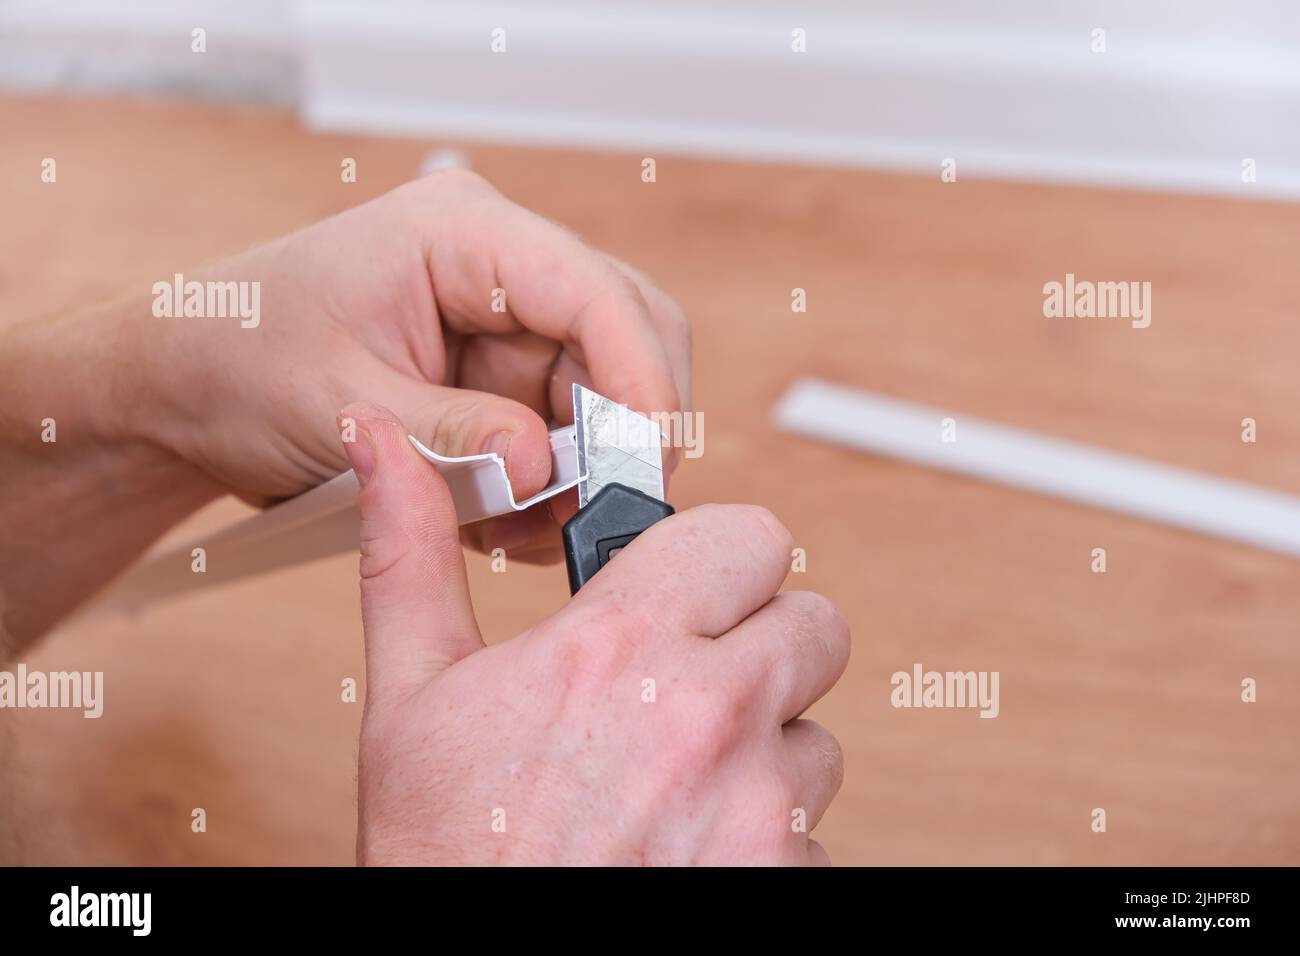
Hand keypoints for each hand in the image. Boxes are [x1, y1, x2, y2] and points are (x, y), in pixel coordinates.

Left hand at [111, 168, 690, 560]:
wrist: (187, 385)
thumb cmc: (237, 362)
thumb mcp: (338, 404)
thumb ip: (449, 435)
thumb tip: (545, 468)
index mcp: (460, 232)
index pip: (593, 291)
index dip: (639, 376)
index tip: (646, 465)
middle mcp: (500, 262)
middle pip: (624, 333)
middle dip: (619, 429)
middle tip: (597, 513)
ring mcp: (505, 315)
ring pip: (601, 392)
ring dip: (579, 469)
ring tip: (517, 528)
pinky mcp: (500, 366)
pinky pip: (561, 426)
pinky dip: (550, 483)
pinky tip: (502, 519)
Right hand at [345, 404, 848, 865]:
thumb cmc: (442, 856)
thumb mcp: (411, 699)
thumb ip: (412, 556)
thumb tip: (387, 449)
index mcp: (618, 648)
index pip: (751, 534)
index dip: (720, 558)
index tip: (690, 588)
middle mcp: (706, 716)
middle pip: (814, 623)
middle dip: (760, 644)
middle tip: (689, 684)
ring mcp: (759, 804)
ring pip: (817, 735)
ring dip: (763, 750)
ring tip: (675, 781)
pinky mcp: (788, 874)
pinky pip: (814, 829)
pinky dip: (767, 835)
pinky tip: (687, 846)